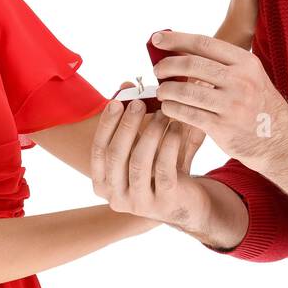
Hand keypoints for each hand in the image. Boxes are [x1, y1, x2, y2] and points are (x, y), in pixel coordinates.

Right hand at [91, 98, 212, 238]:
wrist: (190, 202)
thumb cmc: (160, 169)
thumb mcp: (144, 145)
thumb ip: (132, 119)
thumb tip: (126, 84)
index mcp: (102, 184)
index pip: (98, 151)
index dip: (106, 124)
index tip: (117, 101)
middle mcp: (115, 198)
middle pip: (115, 155)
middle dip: (127, 125)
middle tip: (140, 102)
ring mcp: (138, 204)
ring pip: (138, 162)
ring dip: (150, 132)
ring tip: (163, 113)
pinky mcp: (163, 204)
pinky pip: (163, 169)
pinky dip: (169, 144)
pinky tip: (177, 127)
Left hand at [151, 29, 287, 172]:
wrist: (281, 141)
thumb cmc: (259, 105)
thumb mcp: (250, 77)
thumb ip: (222, 65)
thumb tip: (181, 52)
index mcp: (246, 63)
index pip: (204, 43)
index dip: (176, 39)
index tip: (157, 38)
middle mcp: (240, 81)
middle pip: (191, 65)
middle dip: (167, 65)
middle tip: (157, 70)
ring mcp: (232, 105)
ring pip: (186, 91)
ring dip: (166, 90)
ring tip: (161, 91)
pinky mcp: (223, 128)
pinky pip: (188, 114)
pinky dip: (172, 109)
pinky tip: (168, 108)